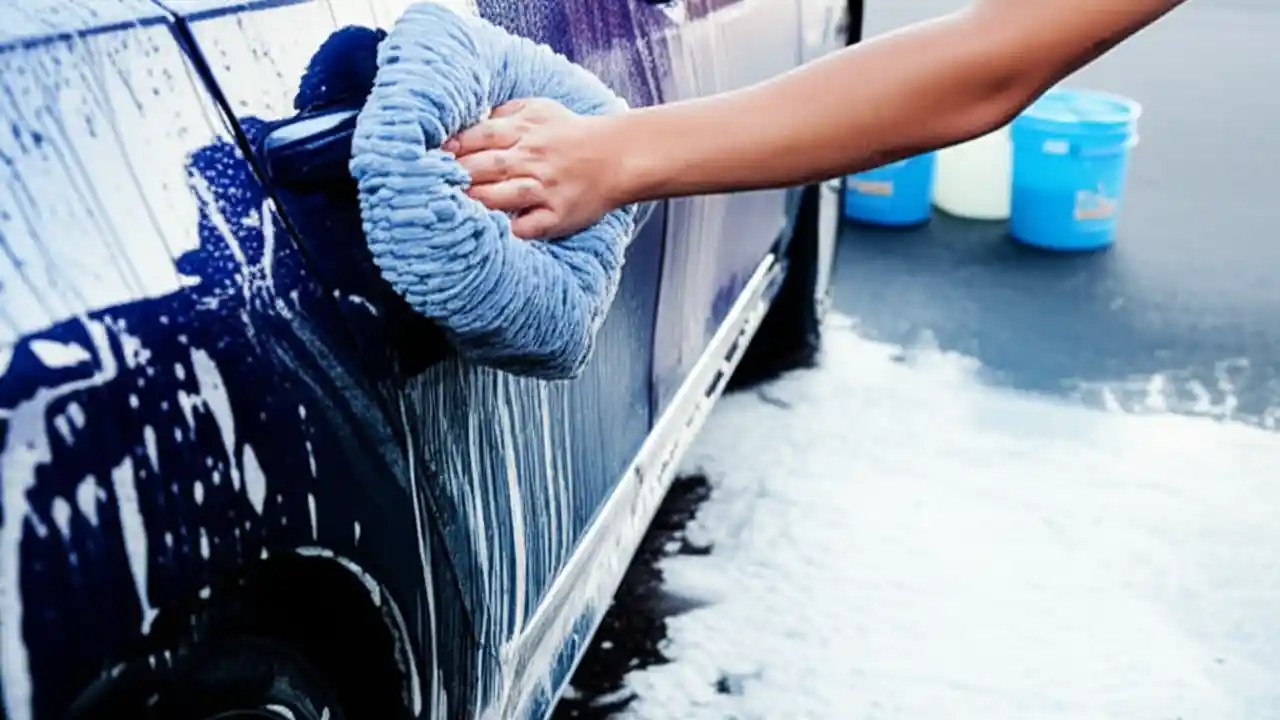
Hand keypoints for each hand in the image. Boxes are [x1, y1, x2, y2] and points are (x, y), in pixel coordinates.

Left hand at [444, 98, 626, 239]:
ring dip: (475, 202)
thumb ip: (502, 114)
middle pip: (484, 167)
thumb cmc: (570, 133)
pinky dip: (509, 232)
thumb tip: (463, 123)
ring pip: (502, 197)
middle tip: (425, 187)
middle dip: (454, 176)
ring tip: (448, 209)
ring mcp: (545, 189)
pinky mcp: (557, 215)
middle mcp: (531, 159)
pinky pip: (529, 227)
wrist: (617, 156)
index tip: (426, 156)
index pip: (478, 136)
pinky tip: (488, 236)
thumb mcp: (538, 109)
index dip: (450, 147)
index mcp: (523, 131)